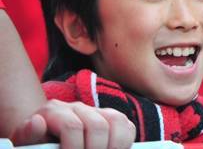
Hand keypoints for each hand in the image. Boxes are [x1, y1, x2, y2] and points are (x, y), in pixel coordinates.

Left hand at [10, 100, 134, 148]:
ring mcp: (96, 111)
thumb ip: (28, 133)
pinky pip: (127, 125)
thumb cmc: (35, 145)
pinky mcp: (111, 118)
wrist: (43, 140)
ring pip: (117, 121)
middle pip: (97, 125)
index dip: (73, 148)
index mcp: (54, 111)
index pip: (72, 126)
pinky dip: (124, 142)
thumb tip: (37, 121)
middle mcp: (77, 107)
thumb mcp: (26, 142)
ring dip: (114, 146)